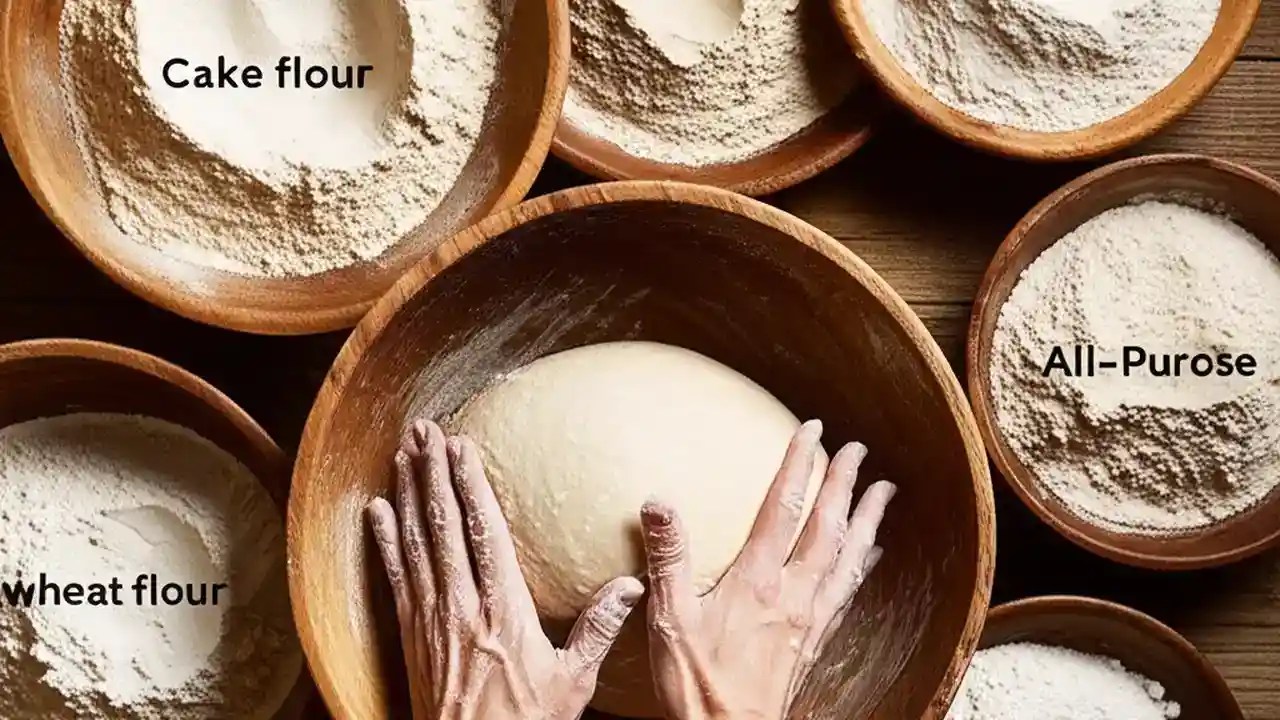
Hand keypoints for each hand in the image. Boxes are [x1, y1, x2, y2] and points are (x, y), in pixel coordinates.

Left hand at [367, 420, 643, 719]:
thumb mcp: (573, 683)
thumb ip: (597, 630)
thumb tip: (631, 585)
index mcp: (503, 614)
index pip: (483, 536)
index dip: (470, 487)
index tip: (463, 448)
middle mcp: (461, 609)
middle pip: (443, 527)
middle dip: (432, 474)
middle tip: (425, 429)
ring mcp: (430, 621)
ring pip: (415, 544)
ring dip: (407, 494)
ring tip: (403, 452)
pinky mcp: (410, 636)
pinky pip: (395, 577)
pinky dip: (384, 541)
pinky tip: (376, 511)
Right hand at [641, 420, 895, 719]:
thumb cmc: (698, 684)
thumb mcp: (670, 619)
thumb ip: (668, 558)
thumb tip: (658, 501)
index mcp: (758, 580)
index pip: (783, 508)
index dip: (800, 465)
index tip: (812, 431)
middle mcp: (793, 593)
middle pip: (827, 526)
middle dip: (844, 483)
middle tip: (859, 448)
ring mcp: (808, 618)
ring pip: (848, 557)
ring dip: (867, 519)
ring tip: (885, 491)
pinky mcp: (813, 642)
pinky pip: (847, 594)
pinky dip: (861, 567)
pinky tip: (870, 557)